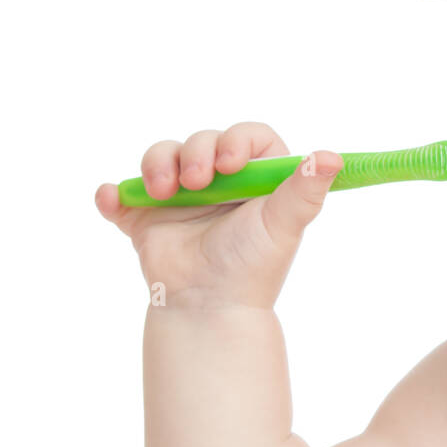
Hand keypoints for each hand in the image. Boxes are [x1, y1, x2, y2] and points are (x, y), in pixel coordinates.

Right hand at [94, 121, 341, 309]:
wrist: (211, 308)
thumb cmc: (253, 266)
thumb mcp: (284, 223)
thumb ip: (307, 189)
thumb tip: (333, 158)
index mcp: (255, 179)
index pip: (246, 137)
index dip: (235, 140)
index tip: (229, 163)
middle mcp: (218, 183)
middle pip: (200, 141)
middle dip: (193, 153)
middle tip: (195, 183)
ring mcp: (180, 199)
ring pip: (161, 157)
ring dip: (156, 166)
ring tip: (162, 193)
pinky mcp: (147, 218)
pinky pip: (123, 196)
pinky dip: (113, 196)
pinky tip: (112, 200)